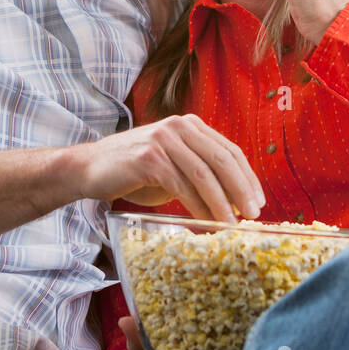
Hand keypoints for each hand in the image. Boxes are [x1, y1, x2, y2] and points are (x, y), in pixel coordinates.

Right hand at [70, 113, 264, 222]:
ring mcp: (163, 140)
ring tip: (233, 223)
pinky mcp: (149, 158)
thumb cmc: (134, 171)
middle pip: (221, 159)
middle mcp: (178, 127)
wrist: (89, 168)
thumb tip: (234, 200)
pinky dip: (197, 206)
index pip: (229, 150)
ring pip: (203, 173)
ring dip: (222, 202)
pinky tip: (206, 221)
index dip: (247, 177)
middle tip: (254, 214)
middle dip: (241, 189)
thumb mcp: (173, 165)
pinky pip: (181, 185)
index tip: (258, 201)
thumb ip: (199, 173)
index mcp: (189, 126)